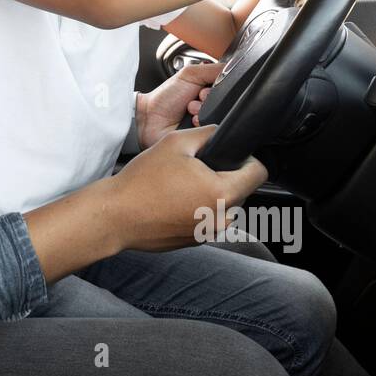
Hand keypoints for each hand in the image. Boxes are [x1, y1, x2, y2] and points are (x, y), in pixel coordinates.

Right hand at [110, 124, 267, 252]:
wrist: (116, 216)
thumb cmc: (142, 182)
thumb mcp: (175, 143)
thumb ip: (207, 134)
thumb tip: (222, 133)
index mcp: (222, 193)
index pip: (259, 174)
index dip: (248, 159)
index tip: (230, 155)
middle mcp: (220, 218)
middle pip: (242, 190)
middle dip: (226, 176)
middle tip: (196, 168)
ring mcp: (208, 233)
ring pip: (225, 206)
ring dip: (212, 194)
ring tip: (183, 185)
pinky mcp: (195, 241)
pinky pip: (207, 219)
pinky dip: (198, 209)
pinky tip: (174, 201)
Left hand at [138, 61, 222, 145]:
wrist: (149, 119)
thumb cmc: (165, 96)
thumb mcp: (190, 74)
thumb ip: (213, 69)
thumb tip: (232, 67)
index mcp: (210, 89)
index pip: (227, 87)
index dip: (219, 87)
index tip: (205, 87)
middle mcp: (211, 106)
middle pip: (225, 102)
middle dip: (209, 99)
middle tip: (197, 97)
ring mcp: (208, 121)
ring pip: (220, 116)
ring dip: (204, 112)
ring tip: (190, 110)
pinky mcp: (204, 136)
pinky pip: (213, 131)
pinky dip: (202, 124)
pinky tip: (191, 121)